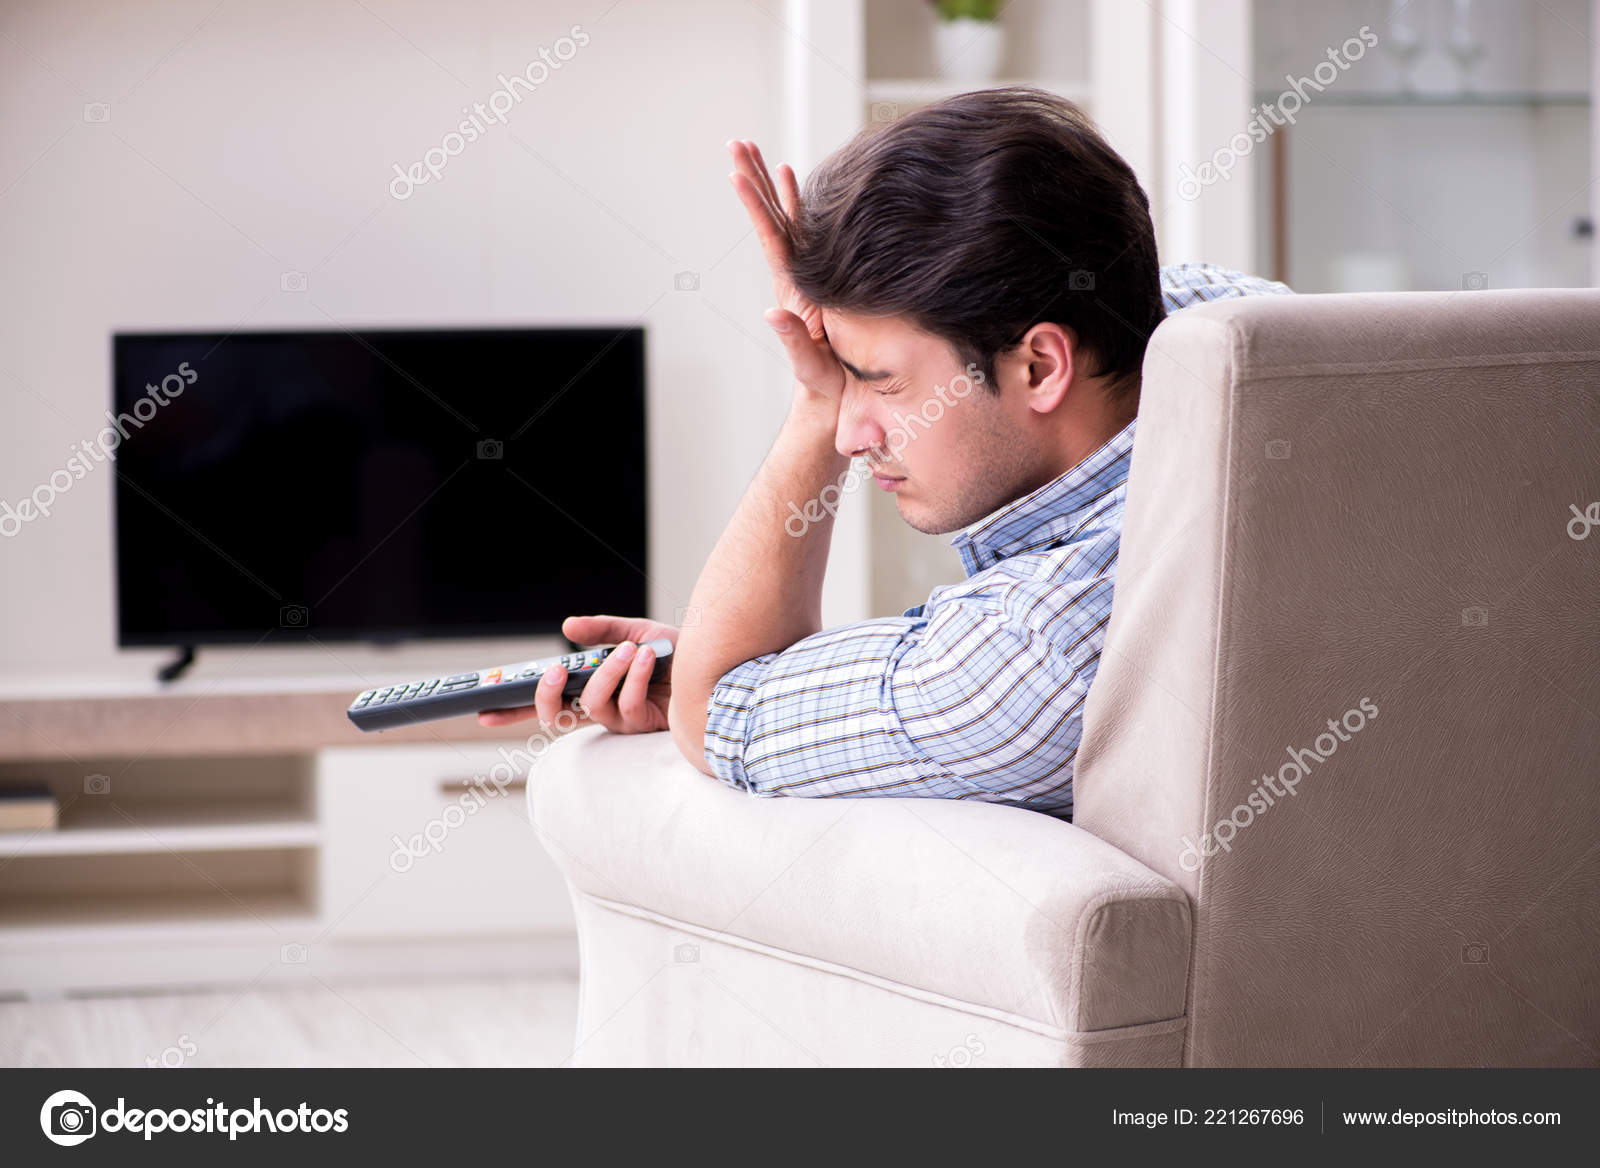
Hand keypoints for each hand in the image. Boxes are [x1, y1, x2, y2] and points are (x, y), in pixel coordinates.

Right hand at [476, 614, 677, 735]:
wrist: (717, 664)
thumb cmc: (677, 652)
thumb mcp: (636, 632)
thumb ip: (602, 631)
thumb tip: (567, 627)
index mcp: (590, 687)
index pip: (545, 701)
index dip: (513, 708)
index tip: (483, 711)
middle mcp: (601, 708)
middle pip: (555, 717)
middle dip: (548, 695)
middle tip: (554, 671)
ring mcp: (621, 720)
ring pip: (593, 704)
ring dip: (609, 673)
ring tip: (632, 650)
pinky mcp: (644, 725)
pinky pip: (627, 705)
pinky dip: (636, 676)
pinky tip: (650, 657)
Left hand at [726, 140, 844, 405]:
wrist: (833, 394)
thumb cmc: (826, 383)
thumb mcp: (809, 365)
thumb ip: (793, 341)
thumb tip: (772, 316)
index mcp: (793, 290)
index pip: (771, 239)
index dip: (757, 207)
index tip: (739, 174)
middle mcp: (794, 275)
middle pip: (771, 219)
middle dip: (754, 180)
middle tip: (736, 144)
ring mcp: (804, 274)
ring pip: (785, 219)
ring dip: (771, 186)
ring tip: (758, 152)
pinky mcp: (818, 276)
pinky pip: (807, 231)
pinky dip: (800, 202)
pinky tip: (792, 179)